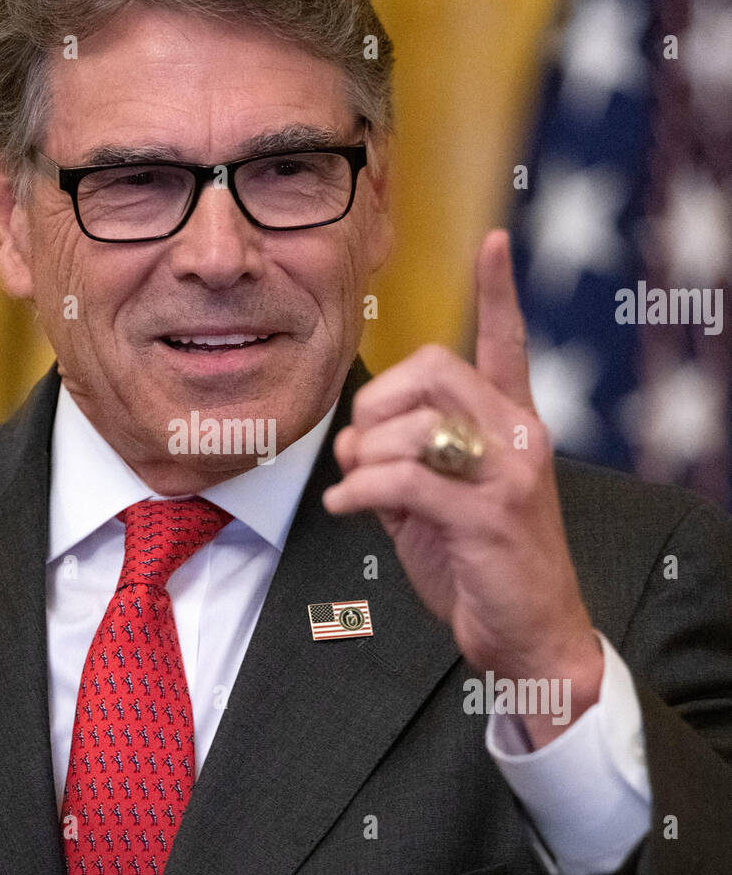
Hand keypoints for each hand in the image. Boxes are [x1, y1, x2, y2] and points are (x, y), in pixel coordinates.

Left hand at [322, 230, 602, 746]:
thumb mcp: (441, 504)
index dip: (499, 291)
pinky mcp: (487, 514)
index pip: (509, 343)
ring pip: (413, 425)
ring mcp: (508, 473)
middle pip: (434, 367)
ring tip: (355, 487)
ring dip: (364, 456)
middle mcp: (518, 437)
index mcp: (512, 425)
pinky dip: (357, 492)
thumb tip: (357, 446)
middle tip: (363, 445)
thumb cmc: (482, 566)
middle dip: (377, 400)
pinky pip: (401, 479)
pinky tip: (345, 507)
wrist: (529, 635)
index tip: (495, 240)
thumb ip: (410, 461)